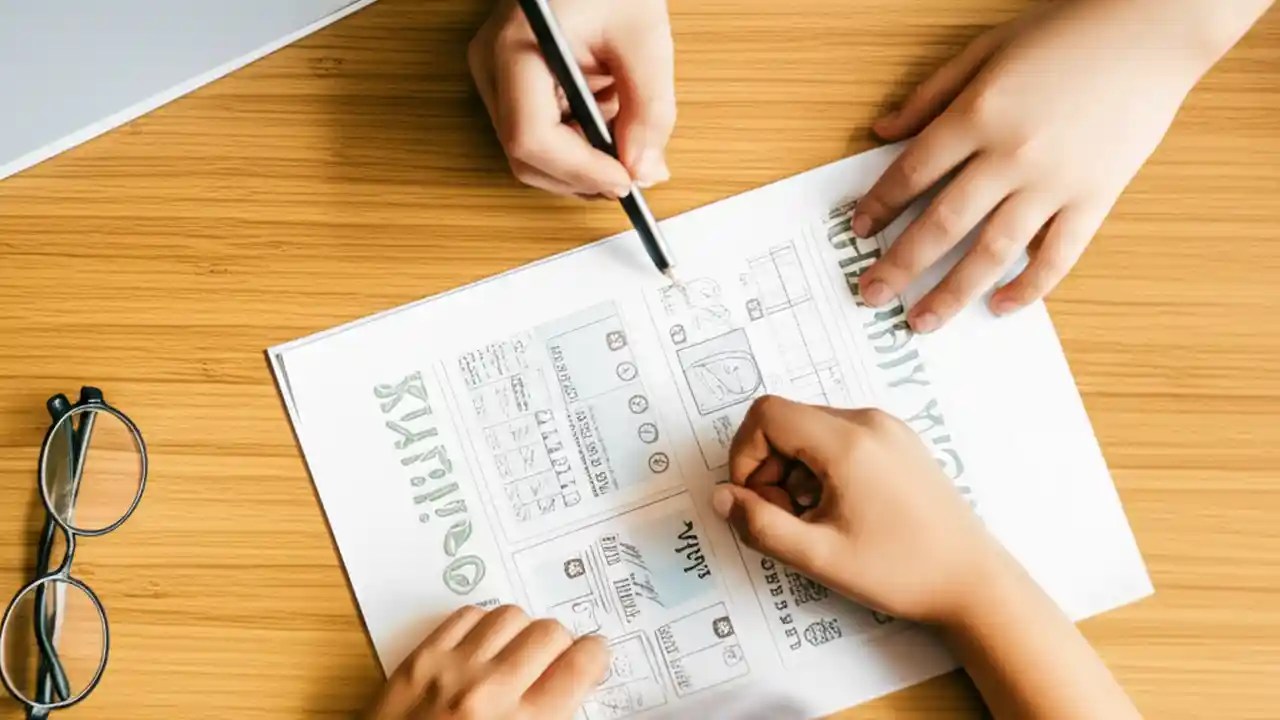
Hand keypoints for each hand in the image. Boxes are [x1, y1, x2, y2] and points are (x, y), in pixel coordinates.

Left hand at [366, 605, 609, 719]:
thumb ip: (551, 718)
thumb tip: (575, 681)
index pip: (579, 664)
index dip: (594, 657)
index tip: (590, 660)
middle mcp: (489, 691)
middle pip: (549, 632)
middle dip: (558, 645)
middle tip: (552, 663)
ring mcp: (451, 669)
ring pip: (510, 616)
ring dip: (521, 632)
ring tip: (515, 654)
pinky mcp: (419, 659)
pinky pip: (467, 616)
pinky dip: (482, 627)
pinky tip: (482, 649)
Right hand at [468, 0, 675, 198]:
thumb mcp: (645, 39)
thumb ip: (650, 110)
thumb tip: (644, 172)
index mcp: (517, 47)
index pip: (531, 136)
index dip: (580, 170)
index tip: (625, 180)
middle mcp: (492, 69)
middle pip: (526, 157)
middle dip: (584, 176)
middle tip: (636, 173)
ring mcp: (495, 80)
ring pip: (531, 157)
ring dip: (584, 164)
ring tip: (626, 132)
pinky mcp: (509, 88)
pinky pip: (538, 139)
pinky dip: (578, 146)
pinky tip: (607, 118)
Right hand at [712, 396, 998, 623]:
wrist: (973, 582)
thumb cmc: (901, 571)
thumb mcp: (819, 556)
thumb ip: (761, 525)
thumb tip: (721, 498)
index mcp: (849, 441)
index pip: (766, 414)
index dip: (744, 455)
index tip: (754, 500)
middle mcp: (869, 422)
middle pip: (787, 420)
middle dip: (769, 468)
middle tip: (786, 518)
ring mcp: (888, 429)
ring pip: (811, 431)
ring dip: (795, 471)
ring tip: (817, 520)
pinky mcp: (899, 443)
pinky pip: (840, 439)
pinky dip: (822, 469)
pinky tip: (841, 511)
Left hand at [853, 0, 1213, 331]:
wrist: (1154, 29)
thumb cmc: (1068, 31)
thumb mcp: (985, 48)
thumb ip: (930, 94)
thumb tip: (881, 132)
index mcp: (978, 114)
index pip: (912, 173)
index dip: (880, 205)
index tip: (858, 231)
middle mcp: (1011, 155)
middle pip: (941, 224)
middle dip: (900, 266)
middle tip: (871, 294)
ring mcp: (1055, 182)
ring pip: (992, 251)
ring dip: (951, 292)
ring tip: (922, 321)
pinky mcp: (1096, 198)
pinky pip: (1058, 255)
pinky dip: (1029, 287)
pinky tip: (1001, 307)